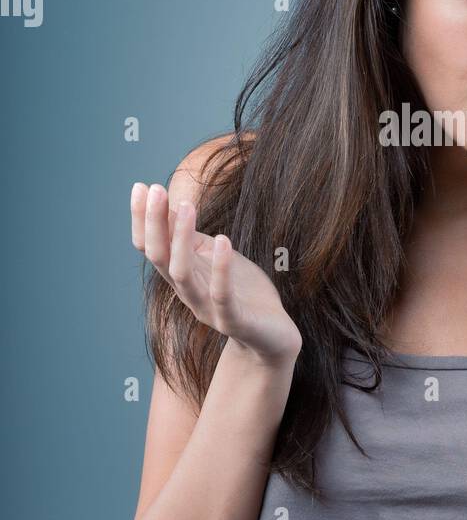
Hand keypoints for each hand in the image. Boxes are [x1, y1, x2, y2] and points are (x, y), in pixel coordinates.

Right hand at [131, 182, 302, 367]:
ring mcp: (207, 308)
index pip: (150, 247)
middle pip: (159, 258)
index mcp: (181, 275)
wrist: (272, 334)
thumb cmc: (242, 289)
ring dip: (180, 240)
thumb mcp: (214, 256)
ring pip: (182, 275)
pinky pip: (221, 295)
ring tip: (186, 206)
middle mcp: (187, 292)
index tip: (140, 186)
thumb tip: (167, 202)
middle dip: (154, 223)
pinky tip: (223, 241)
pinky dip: (220, 268)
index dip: (142, 219)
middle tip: (155, 190)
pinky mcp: (233, 320)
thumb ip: (190, 237)